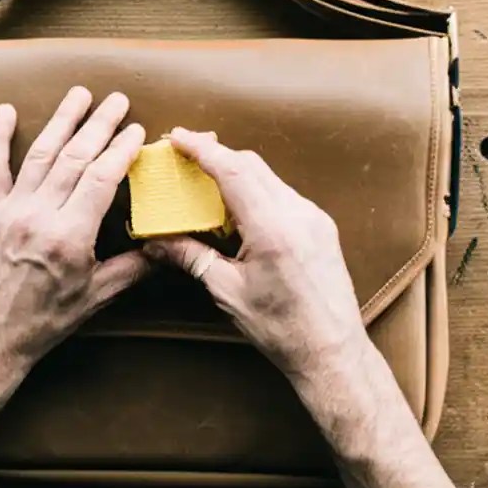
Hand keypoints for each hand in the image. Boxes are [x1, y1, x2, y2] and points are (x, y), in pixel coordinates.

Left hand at [0, 86, 148, 364]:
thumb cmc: (50, 317)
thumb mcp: (99, 295)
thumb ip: (134, 267)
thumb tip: (166, 246)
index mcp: (70, 236)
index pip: (100, 179)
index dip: (120, 150)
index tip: (135, 130)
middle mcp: (39, 216)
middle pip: (74, 158)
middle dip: (99, 125)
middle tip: (117, 100)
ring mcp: (12, 210)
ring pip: (40, 154)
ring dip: (62, 120)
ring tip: (80, 94)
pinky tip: (5, 111)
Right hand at [143, 128, 368, 381]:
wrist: (332, 350)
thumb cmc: (282, 329)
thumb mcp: (227, 292)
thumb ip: (191, 258)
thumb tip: (156, 242)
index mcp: (272, 229)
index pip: (234, 171)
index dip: (203, 149)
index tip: (178, 137)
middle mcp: (298, 214)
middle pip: (252, 165)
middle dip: (217, 153)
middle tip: (186, 152)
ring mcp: (314, 218)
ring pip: (269, 177)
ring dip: (237, 172)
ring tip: (207, 179)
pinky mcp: (321, 226)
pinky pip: (283, 194)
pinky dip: (257, 190)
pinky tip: (239, 207)